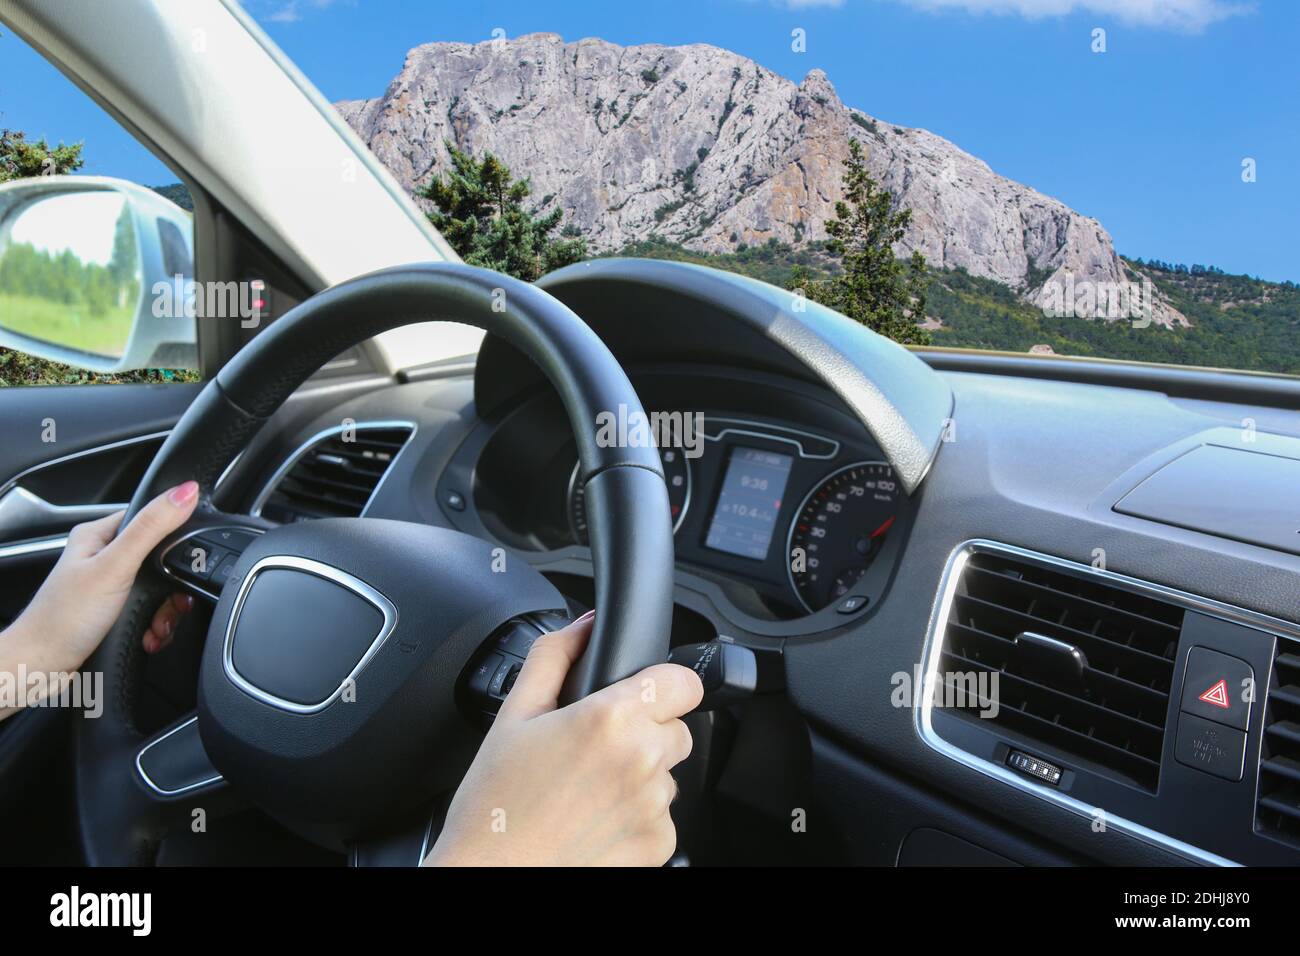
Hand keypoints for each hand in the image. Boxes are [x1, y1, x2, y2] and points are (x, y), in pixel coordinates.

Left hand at [5, 481, 199, 675]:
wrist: (40, 666)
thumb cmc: (62, 619)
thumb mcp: (114, 567)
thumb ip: (151, 528)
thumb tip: (185, 492)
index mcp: (99, 535)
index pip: (152, 519)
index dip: (175, 541)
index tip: (181, 563)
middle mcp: (103, 557)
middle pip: (162, 561)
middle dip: (172, 589)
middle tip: (168, 603)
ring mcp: (109, 586)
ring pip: (160, 591)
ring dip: (165, 613)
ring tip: (155, 625)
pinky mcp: (114, 611)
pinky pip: (152, 612)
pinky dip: (156, 626)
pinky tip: (148, 634)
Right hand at [425, 611, 702, 866]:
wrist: (493, 876)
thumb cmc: (496, 803)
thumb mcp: (514, 714)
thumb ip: (555, 655)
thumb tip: (586, 625)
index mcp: (611, 719)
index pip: (684, 681)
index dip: (664, 683)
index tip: (642, 694)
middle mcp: (642, 761)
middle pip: (677, 727)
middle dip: (646, 731)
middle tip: (594, 750)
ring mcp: (654, 808)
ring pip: (668, 773)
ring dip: (640, 776)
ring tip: (586, 790)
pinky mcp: (659, 846)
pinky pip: (661, 816)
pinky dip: (636, 816)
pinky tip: (593, 819)